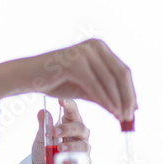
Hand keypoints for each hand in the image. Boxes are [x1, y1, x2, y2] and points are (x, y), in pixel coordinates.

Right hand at [0, 39, 136, 123]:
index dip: (130, 91)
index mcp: (99, 47)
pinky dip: (106, 100)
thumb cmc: (55, 81)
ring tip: (122, 117)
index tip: (134, 109)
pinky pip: (95, 85)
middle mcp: (94, 46)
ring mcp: (84, 52)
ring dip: (118, 101)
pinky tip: (111, 112)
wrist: (28, 77)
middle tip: (130, 117)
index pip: (122, 71)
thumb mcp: (85, 87)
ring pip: (110, 80)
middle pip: (121, 74)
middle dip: (128, 97)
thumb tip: (129, 108)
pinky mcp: (75, 63)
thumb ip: (105, 94)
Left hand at [31, 98, 89, 163]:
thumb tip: (42, 111)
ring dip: (71, 146)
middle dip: (67, 129)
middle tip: (54, 132)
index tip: (61, 100)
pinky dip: (75, 161)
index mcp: (69, 122)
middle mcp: (79, 134)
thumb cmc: (44, 148)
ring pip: (83, 144)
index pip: (72, 111)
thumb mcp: (40, 137)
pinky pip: (83, 161)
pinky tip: (67, 162)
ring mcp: (82, 148)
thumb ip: (43, 125)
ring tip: (59, 148)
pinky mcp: (82, 162)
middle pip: (80, 127)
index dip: (69, 105)